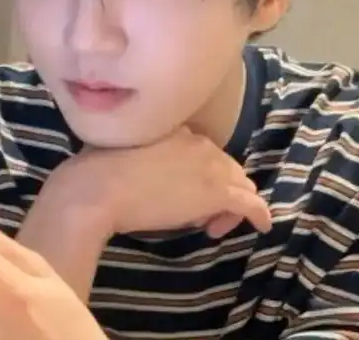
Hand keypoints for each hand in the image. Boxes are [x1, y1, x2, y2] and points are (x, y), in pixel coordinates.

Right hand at [39, 126, 271, 238]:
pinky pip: (249, 203)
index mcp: (177, 130)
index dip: (201, 175)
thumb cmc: (97, 169)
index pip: (204, 153)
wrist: (97, 187)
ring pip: (238, 184)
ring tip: (212, 228)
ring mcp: (210, 167)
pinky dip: (258, 214)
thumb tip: (141, 168)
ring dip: (230, 204)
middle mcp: (198, 143)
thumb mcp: (122, 148)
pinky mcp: (217, 193)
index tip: (186, 197)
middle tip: (201, 219)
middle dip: (220, 190)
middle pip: (226, 168)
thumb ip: (142, 152)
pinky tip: (262, 226)